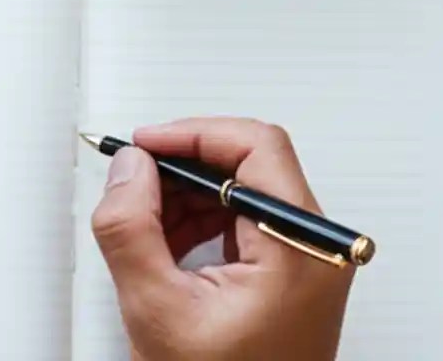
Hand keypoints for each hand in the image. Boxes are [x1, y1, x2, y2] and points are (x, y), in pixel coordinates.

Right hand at [91, 118, 354, 360]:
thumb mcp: (156, 307)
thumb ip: (131, 227)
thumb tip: (127, 169)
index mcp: (299, 250)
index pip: (256, 148)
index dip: (192, 135)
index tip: (146, 144)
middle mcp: (316, 248)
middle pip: (249, 164)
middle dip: (181, 167)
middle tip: (133, 178)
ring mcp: (308, 260)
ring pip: (243, 189)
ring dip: (186, 195)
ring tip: (143, 221)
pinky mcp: (291, 272)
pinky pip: (243, 220)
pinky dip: (199, 220)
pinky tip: (165, 242)